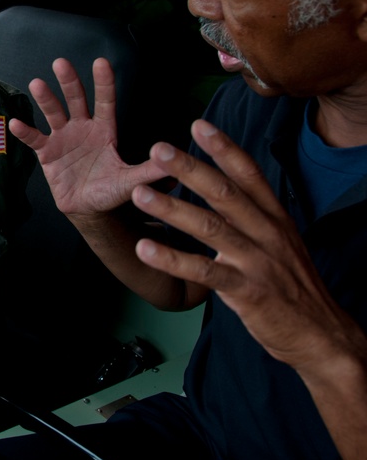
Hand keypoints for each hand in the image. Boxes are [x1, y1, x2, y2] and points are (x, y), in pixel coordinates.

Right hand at [8, 58, 164, 218]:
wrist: (87, 209)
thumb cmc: (109, 191)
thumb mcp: (130, 181)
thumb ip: (149, 170)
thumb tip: (171, 158)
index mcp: (104, 130)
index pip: (105, 102)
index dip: (104, 83)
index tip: (101, 62)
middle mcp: (83, 128)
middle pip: (76, 100)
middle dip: (69, 82)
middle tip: (62, 63)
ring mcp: (63, 138)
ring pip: (54, 113)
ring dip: (46, 99)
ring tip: (37, 84)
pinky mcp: (47, 153)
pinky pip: (35, 139)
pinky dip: (25, 132)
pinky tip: (16, 123)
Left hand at [130, 119, 359, 370]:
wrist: (320, 335)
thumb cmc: (291, 286)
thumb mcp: (278, 242)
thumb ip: (250, 217)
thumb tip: (218, 189)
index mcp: (275, 217)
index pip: (249, 174)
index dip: (223, 148)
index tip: (197, 124)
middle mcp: (267, 233)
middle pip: (224, 193)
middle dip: (189, 169)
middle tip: (157, 149)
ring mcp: (257, 261)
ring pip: (210, 227)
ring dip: (172, 209)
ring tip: (140, 194)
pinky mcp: (247, 290)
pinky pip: (204, 270)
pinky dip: (172, 259)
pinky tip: (145, 249)